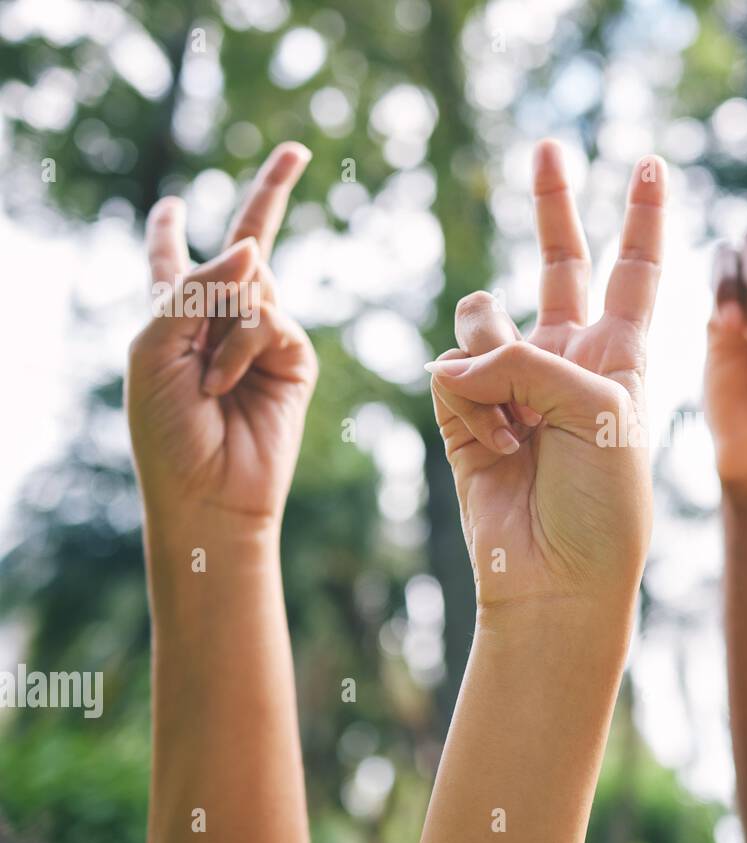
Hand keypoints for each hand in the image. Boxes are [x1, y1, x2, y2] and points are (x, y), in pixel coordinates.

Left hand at [128, 143, 316, 526]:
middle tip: (295, 151)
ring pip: (255, 286)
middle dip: (271, 195)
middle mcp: (219, 320)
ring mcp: (260, 337)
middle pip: (245, 247)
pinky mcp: (291, 358)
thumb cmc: (166, 427)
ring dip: (224, 328)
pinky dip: (243, 348)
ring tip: (209, 384)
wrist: (207, 491)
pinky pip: (271, 320)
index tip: (172, 205)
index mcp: (172, 316)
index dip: (171, 231)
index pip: (173, 262)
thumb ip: (199, 287)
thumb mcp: (156, 344)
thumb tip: (255, 247)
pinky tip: (227, 385)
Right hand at [428, 142, 665, 609]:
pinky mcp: (465, 412)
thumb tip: (457, 359)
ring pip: (483, 316)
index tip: (652, 164)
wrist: (560, 577)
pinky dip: (471, 402)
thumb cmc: (604, 497)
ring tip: (515, 411)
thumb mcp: (597, 406)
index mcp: (623, 355)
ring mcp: (515, 384)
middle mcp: (569, 360)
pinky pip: (452, 369)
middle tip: (549, 147)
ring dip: (493, 348)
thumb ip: (529, 358)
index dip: (643, 218)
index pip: (636, 270)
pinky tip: (497, 446)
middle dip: (554, 207)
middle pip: (560, 263)